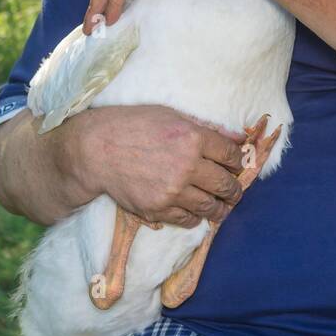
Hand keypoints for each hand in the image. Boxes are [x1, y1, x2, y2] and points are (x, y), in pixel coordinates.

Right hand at [67, 105, 246, 226]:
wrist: (96, 150)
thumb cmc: (133, 126)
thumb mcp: (172, 116)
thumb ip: (207, 128)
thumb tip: (239, 139)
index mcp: (193, 138)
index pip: (231, 156)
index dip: (238, 162)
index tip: (235, 166)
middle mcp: (187, 166)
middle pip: (226, 184)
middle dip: (234, 190)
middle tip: (235, 192)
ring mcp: (173, 190)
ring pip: (210, 206)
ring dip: (220, 208)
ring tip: (222, 208)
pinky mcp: (158, 209)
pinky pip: (187, 219)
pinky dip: (195, 217)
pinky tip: (196, 213)